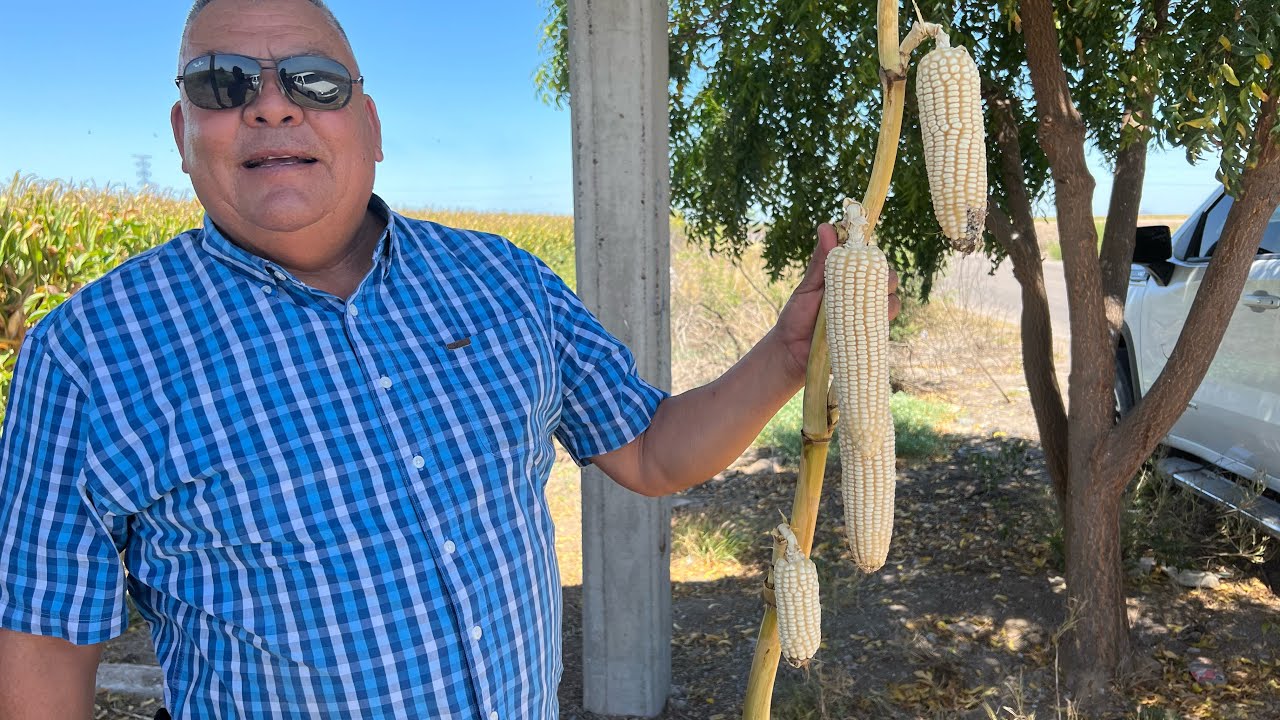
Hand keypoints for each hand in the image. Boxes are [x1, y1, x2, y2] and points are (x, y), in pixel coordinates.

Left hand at [771, 223, 900, 383]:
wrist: (790, 352)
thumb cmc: (798, 316)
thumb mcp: (808, 286)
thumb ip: (820, 261)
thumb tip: (826, 226)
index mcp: (850, 281)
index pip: (871, 262)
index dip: (874, 255)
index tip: (867, 250)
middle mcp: (863, 298)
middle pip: (888, 281)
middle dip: (885, 277)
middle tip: (871, 278)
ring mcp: (867, 319)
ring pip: (891, 304)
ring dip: (885, 301)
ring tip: (865, 303)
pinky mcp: (867, 340)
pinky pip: (882, 331)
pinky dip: (878, 326)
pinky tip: (865, 324)